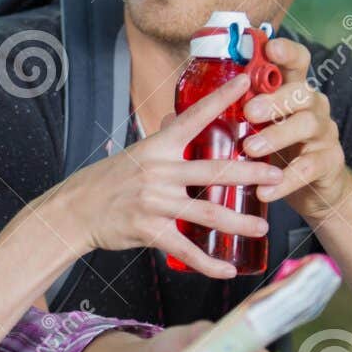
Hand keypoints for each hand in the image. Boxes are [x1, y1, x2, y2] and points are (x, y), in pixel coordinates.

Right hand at [59, 74, 284, 276]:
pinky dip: (208, 263)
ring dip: (239, 222)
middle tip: (276, 174)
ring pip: (207, 212)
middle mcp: (159, 171)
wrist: (75, 210)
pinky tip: (227, 270)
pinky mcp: (149, 230)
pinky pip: (185, 249)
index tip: (246, 81)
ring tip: (262, 227)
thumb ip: (162, 141)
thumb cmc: (106, 182)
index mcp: (157, 148)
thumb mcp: (134, 154)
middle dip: (249, 173)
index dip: (220, 98)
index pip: (193, 117)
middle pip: (213, 170)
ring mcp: (155, 202)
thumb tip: (177, 117)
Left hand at [241, 36, 350, 221]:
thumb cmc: (274, 154)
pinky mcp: (330, 161)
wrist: (311, 193)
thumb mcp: (252, 131)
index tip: (270, 48)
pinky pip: (310, 167)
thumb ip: (223, 118)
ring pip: (307, 124)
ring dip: (276, 136)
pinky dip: (286, 180)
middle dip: (274, 100)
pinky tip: (265, 190)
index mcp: (291, 92)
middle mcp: (313, 106)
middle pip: (301, 92)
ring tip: (250, 150)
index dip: (286, 52)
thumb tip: (172, 116)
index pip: (296, 62)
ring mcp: (325, 132)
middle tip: (250, 112)